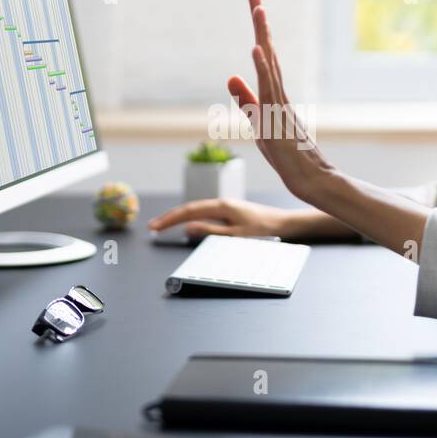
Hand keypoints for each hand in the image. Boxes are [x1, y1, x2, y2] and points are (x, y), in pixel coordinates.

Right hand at [149, 198, 300, 239]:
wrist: (283, 223)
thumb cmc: (263, 230)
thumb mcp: (236, 235)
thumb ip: (211, 231)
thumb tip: (188, 228)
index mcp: (221, 206)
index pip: (189, 212)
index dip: (170, 219)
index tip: (155, 227)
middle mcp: (222, 202)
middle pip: (189, 208)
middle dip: (170, 218)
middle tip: (153, 227)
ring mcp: (226, 205)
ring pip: (197, 209)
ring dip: (180, 217)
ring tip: (164, 225)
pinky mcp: (230, 210)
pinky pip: (205, 212)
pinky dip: (192, 217)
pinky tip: (188, 222)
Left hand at [229, 0, 333, 203]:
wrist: (310, 179)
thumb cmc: (287, 154)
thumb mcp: (258, 123)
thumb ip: (245, 100)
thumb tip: (230, 74)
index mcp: (273, 93)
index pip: (264, 56)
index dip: (258, 30)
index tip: (255, 3)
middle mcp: (278, 93)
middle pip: (268, 51)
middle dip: (260, 22)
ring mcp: (280, 105)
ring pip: (270, 65)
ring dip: (263, 37)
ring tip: (258, 9)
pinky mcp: (278, 120)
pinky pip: (269, 90)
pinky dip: (263, 69)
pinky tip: (256, 50)